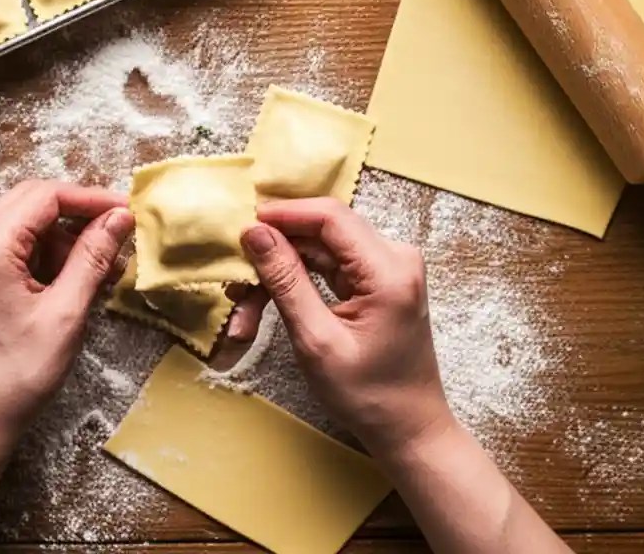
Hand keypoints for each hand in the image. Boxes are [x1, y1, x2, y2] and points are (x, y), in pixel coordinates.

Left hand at [0, 180, 133, 437]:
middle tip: (118, 235)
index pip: (45, 196)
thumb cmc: (16, 375)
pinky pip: (8, 247)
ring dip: (62, 239)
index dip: (91, 199)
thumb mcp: (66, 313)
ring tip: (101, 269)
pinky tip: (72, 280)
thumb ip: (93, 257)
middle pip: (30, 203)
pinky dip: (42, 256)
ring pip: (21, 224)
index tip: (127, 211)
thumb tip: (119, 217)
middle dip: (78, 216)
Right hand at [235, 198, 453, 460]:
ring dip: (280, 270)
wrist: (409, 428)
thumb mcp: (317, 341)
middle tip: (234, 282)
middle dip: (274, 251)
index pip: (329, 217)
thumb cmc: (368, 395)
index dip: (282, 214)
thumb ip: (286, 281)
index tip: (239, 226)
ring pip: (320, 248)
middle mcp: (396, 257)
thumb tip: (255, 232)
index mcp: (389, 270)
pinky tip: (264, 302)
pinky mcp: (378, 280)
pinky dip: (296, 281)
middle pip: (322, 230)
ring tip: (242, 307)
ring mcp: (389, 267)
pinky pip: (329, 265)